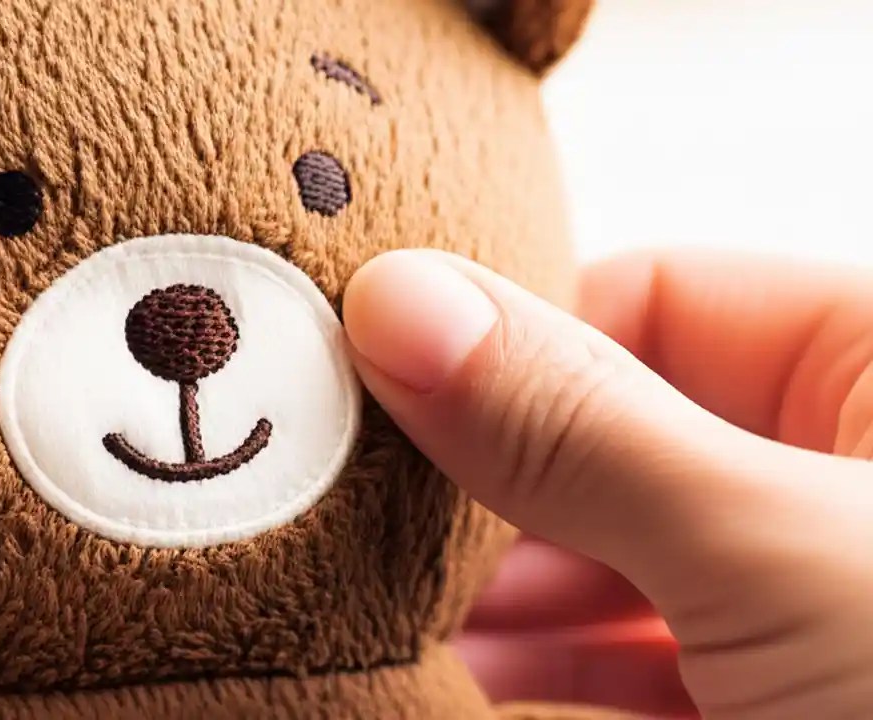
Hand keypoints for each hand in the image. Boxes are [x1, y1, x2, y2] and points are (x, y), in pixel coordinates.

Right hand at [343, 249, 872, 718]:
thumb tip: (398, 302)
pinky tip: (463, 668)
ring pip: (617, 551)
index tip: (387, 386)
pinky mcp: (781, 696)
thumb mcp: (767, 547)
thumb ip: (579, 427)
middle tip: (374, 511)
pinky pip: (640, 650)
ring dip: (502, 587)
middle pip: (617, 434)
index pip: (656, 298)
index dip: (514, 339)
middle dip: (491, 483)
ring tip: (394, 607)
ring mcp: (808, 589)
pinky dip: (547, 660)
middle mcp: (843, 469)